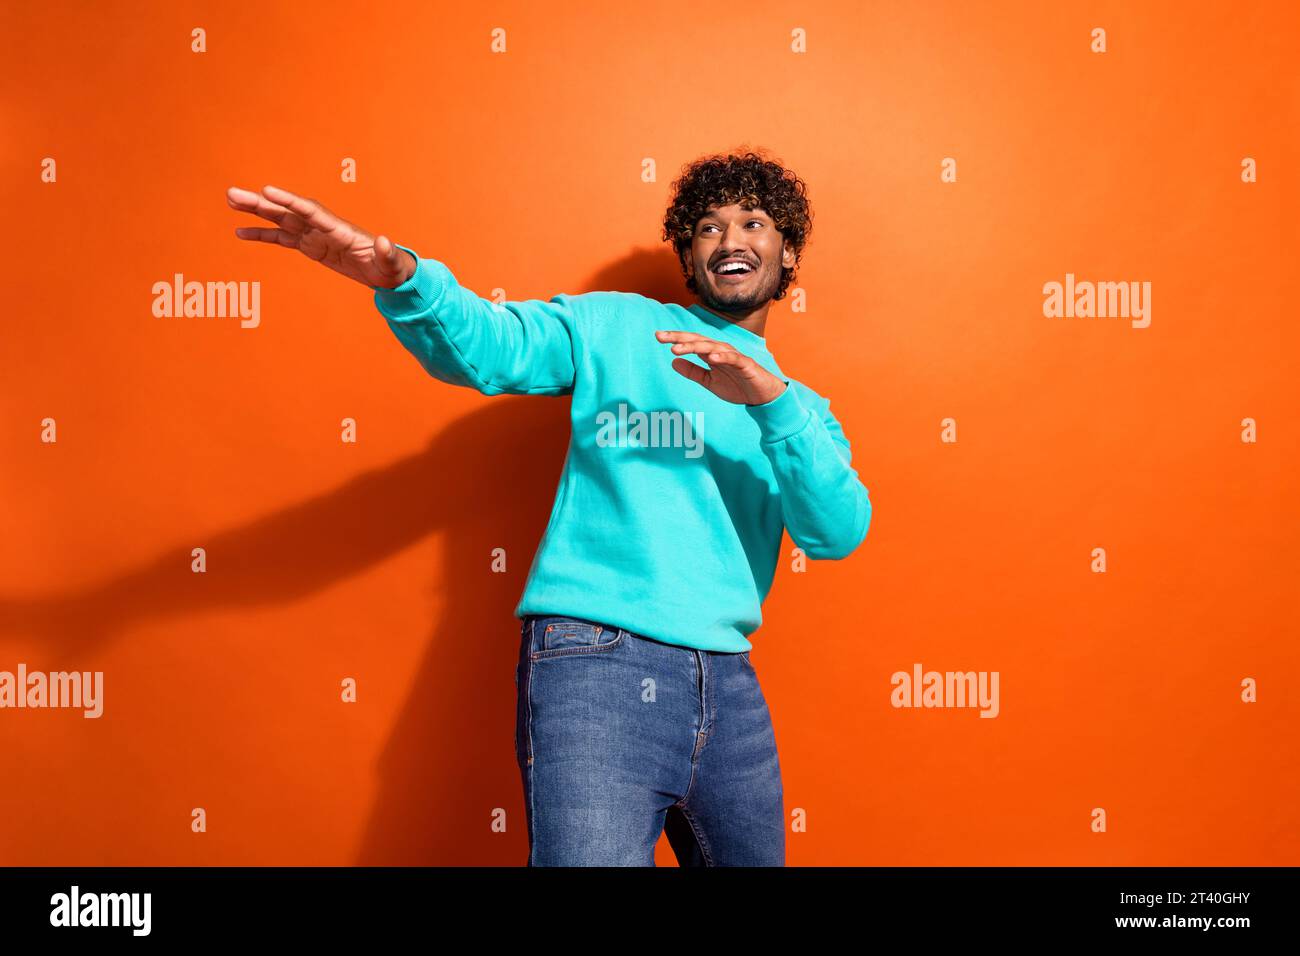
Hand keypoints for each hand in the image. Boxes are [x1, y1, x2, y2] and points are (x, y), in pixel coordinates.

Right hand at [226, 184, 414, 289]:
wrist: (387, 271)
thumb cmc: (390, 266)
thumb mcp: (391, 263)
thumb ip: (388, 253)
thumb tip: (386, 242)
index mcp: (340, 229)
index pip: (311, 211)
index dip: (289, 201)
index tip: (268, 191)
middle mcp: (323, 226)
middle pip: (288, 211)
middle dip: (262, 203)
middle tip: (233, 193)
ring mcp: (314, 234)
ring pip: (279, 220)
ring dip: (255, 211)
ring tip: (230, 201)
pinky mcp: (309, 245)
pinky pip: (281, 238)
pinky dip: (262, 235)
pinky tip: (240, 232)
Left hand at [655, 330, 786, 404]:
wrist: (761, 396)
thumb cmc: (737, 386)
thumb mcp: (709, 381)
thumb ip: (693, 372)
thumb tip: (673, 362)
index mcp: (711, 353)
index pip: (690, 343)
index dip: (675, 339)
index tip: (657, 336)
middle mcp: (720, 350)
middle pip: (698, 340)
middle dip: (679, 337)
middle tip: (660, 337)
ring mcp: (733, 356)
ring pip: (712, 347)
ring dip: (694, 346)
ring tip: (677, 349)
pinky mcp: (745, 364)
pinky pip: (733, 358)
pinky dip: (722, 356)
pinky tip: (710, 357)